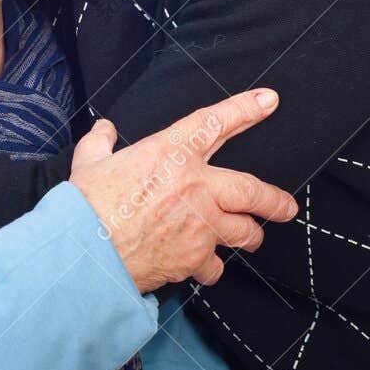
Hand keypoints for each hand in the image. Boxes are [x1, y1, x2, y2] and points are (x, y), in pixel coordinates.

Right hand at [68, 89, 296, 292]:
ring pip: (244, 232)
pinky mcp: (195, 258)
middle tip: (286, 207)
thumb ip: (101, 142)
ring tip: (252, 238)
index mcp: (170, 153)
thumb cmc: (85, 206)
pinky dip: (212, 268)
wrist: (83, 251)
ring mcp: (200, 225)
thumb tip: (104, 129)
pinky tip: (206, 268)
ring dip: (250, 236)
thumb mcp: (88, 163)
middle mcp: (195, 186)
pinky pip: (216, 265)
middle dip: (276, 201)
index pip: (215, 123)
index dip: (245, 109)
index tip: (268, 101)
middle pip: (253, 191)